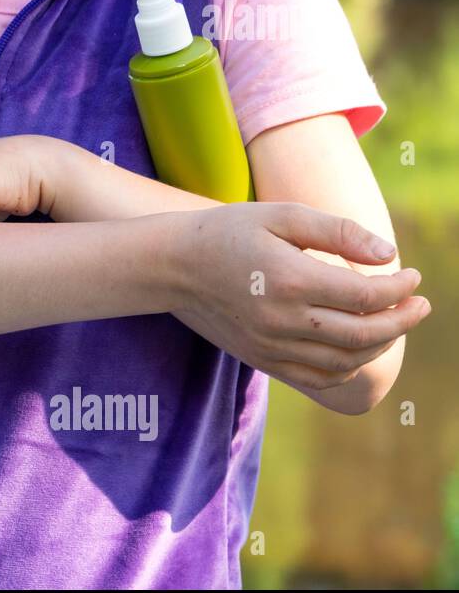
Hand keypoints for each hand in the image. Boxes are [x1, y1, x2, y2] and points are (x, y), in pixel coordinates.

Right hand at [169, 202, 430, 389]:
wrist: (172, 265)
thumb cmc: (228, 231)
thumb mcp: (281, 215)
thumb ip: (338, 231)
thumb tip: (389, 254)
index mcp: (290, 279)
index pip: (365, 295)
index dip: (399, 287)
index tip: (413, 274)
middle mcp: (281, 319)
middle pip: (362, 334)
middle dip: (401, 320)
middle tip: (420, 304)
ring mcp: (270, 344)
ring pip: (345, 361)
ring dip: (379, 344)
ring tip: (393, 322)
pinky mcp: (261, 358)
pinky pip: (317, 378)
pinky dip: (347, 367)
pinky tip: (357, 347)